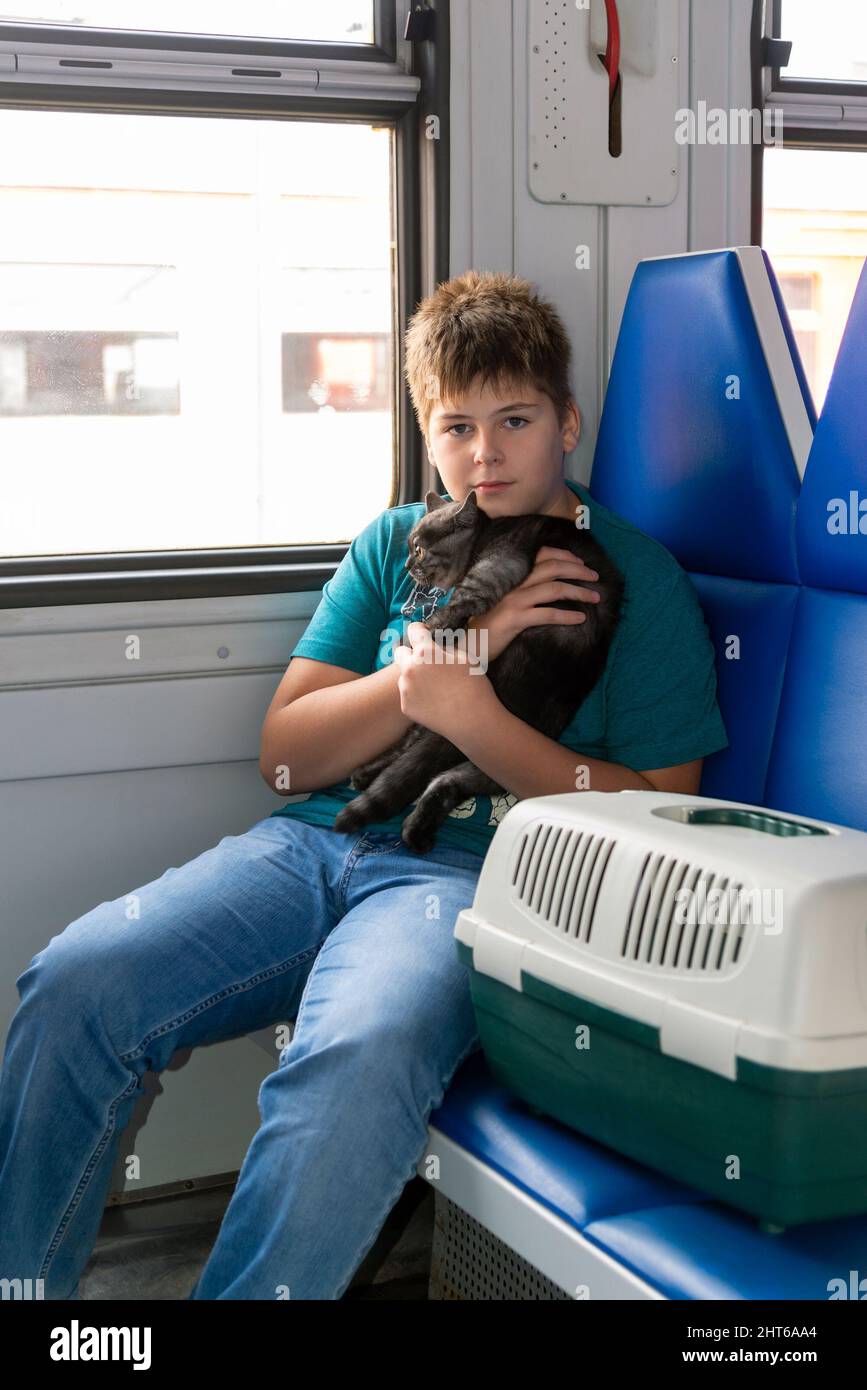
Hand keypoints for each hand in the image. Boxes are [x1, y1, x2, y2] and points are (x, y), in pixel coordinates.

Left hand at [393, 621, 494, 738]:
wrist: (473, 720)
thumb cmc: (474, 686)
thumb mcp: (465, 657)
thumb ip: (444, 648)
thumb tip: (434, 645)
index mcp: (425, 652)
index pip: (413, 630)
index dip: (420, 630)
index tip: (423, 633)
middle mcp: (410, 668)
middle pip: (400, 652)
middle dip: (411, 653)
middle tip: (426, 661)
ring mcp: (406, 689)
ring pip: (404, 675)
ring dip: (414, 676)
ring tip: (434, 686)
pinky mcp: (406, 706)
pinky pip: (407, 694)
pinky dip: (416, 694)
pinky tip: (433, 700)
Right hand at [467, 546, 602, 661]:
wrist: (465, 644)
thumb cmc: (485, 623)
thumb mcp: (500, 599)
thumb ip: (519, 589)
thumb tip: (546, 584)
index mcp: (509, 575)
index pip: (540, 554)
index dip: (564, 555)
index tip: (580, 561)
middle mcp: (512, 583)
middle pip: (553, 567)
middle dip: (578, 570)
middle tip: (595, 577)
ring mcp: (513, 600)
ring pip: (555, 589)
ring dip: (579, 591)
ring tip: (595, 597)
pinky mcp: (515, 619)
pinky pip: (548, 614)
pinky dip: (567, 616)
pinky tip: (580, 618)